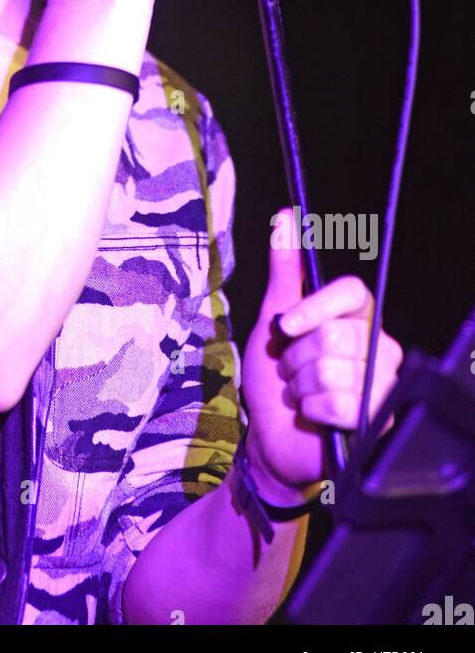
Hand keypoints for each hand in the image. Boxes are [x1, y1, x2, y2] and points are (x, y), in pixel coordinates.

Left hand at [241, 208, 403, 501]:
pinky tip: (314, 416)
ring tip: (302, 394)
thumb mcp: (272, 319)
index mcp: (357, 318)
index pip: (353, 292)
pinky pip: (341, 405)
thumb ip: (283, 270)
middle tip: (291, 370)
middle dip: (297, 358)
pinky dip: (313, 411)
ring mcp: (382, 384)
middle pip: (335, 335)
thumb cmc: (274, 377)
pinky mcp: (378, 420)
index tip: (285, 327)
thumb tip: (284, 216)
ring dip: (302, 387)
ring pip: (335, 371)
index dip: (315, 308)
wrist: (270, 435)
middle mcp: (378, 347)